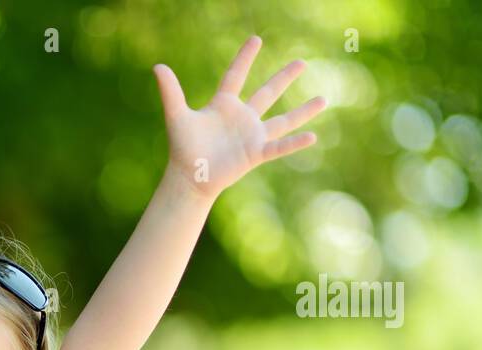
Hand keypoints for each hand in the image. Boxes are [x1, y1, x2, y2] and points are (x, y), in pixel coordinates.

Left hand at [154, 35, 325, 198]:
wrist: (189, 178)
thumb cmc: (182, 149)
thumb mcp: (177, 117)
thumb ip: (171, 92)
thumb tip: (157, 66)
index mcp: (223, 106)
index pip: (236, 76)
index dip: (244, 58)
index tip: (256, 40)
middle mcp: (241, 118)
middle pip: (267, 93)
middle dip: (284, 78)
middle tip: (301, 62)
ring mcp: (251, 136)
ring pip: (283, 120)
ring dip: (303, 111)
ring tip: (323, 99)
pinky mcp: (255, 154)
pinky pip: (279, 146)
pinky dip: (294, 142)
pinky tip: (313, 136)